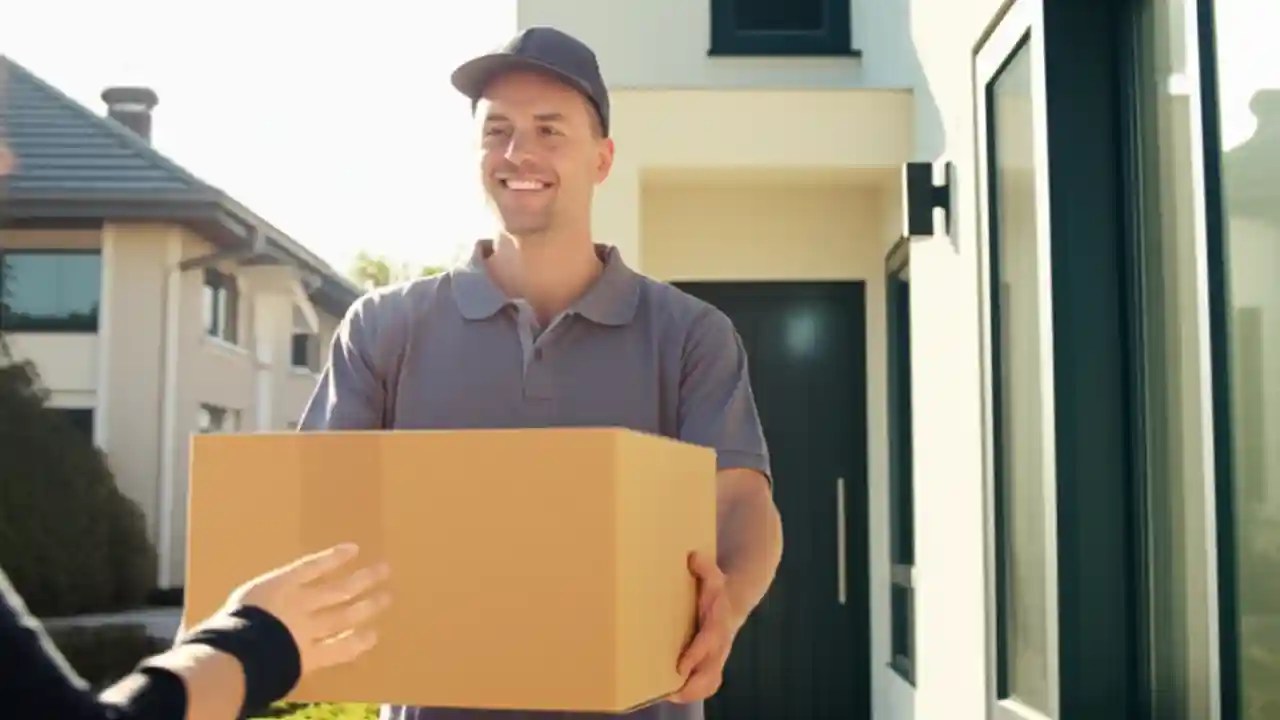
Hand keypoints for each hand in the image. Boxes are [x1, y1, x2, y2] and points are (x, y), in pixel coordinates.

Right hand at [223, 543, 390, 676]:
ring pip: (346, 615)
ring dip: (368, 606)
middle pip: (339, 589)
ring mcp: (310, 629)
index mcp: (281, 586)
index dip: (333, 558)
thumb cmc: (231, 622)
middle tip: (384, 570)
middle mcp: (302, 604)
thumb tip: (264, 599)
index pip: (312, 566)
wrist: (238, 650)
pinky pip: (341, 648)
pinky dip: (358, 642)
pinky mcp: (313, 655)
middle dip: (363, 579)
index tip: (353, 549)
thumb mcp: (242, 600)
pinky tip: (373, 636)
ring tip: (386, 597)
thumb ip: (260, 598)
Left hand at [669, 551, 741, 703]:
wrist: (735, 599)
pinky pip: (706, 685)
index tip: (680, 667)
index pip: (708, 643)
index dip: (695, 656)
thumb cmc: (716, 588)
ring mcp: (718, 656)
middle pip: (711, 673)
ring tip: (666, 695)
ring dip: (690, 693)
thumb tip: (692, 556)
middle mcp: (720, 645)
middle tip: (670, 692)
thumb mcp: (712, 573)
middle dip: (692, 685)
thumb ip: (703, 566)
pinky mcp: (712, 663)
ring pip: (710, 683)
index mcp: (718, 625)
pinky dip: (691, 693)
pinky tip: (671, 693)